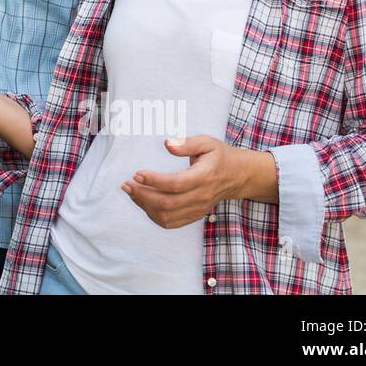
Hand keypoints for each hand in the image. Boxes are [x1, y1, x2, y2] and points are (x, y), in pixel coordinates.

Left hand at [120, 136, 246, 227]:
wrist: (239, 176)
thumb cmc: (220, 156)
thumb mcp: (207, 142)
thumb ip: (187, 143)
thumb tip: (168, 144)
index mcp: (204, 177)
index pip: (176, 184)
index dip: (154, 180)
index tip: (137, 173)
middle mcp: (201, 196)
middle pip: (167, 203)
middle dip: (142, 195)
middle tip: (126, 184)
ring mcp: (198, 208)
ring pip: (167, 216)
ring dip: (145, 206)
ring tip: (131, 192)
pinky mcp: (195, 215)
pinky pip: (171, 222)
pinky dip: (153, 215)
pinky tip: (143, 202)